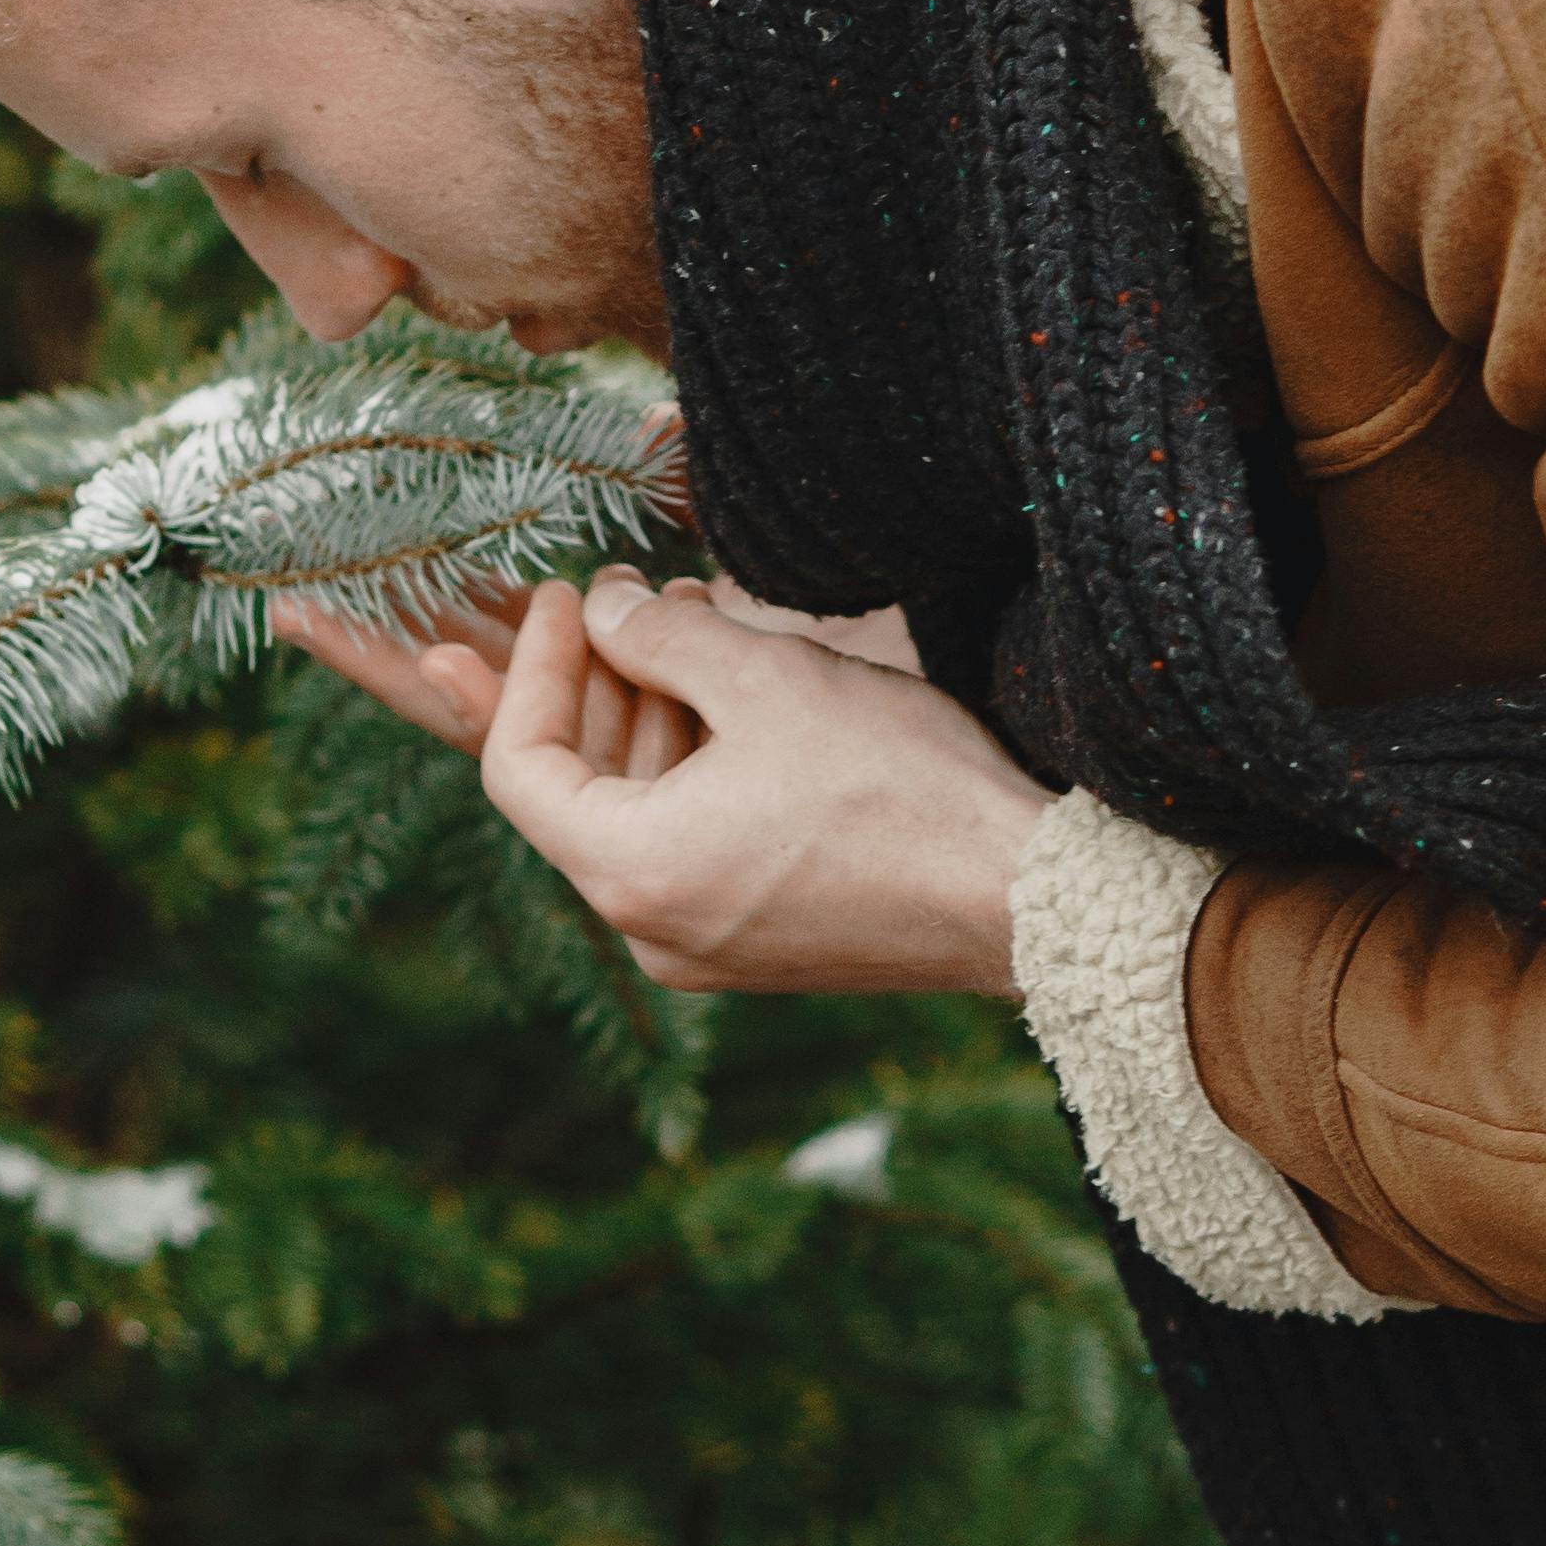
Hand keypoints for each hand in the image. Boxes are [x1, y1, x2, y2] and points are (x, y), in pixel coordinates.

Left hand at [291, 566, 1043, 998]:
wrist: (1027, 897)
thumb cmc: (901, 787)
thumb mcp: (766, 678)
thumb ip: (658, 635)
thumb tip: (601, 610)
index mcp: (633, 874)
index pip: (518, 767)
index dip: (530, 667)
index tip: (562, 596)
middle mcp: (651, 932)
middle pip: (577, 792)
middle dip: (596, 686)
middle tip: (626, 599)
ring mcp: (705, 949)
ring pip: (637, 815)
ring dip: (652, 719)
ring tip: (693, 625)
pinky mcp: (759, 944)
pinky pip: (689, 846)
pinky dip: (694, 770)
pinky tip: (737, 696)